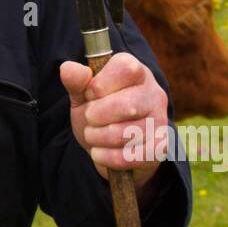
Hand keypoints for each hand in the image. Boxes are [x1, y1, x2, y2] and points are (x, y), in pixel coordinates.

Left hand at [59, 53, 168, 192]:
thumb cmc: (99, 112)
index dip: (100, 84)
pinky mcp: (159, 148)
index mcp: (137, 72)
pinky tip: (99, 152)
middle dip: (96, 116)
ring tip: (92, 135)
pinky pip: (129, 157)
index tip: (89, 94)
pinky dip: (106, 157)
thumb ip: (76, 81)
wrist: (111, 145)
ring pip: (125, 134)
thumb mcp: (83, 94)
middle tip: (89, 118)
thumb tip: (67, 69)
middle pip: (126, 105)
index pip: (126, 68)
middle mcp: (154, 94)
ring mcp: (160, 121)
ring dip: (97, 138)